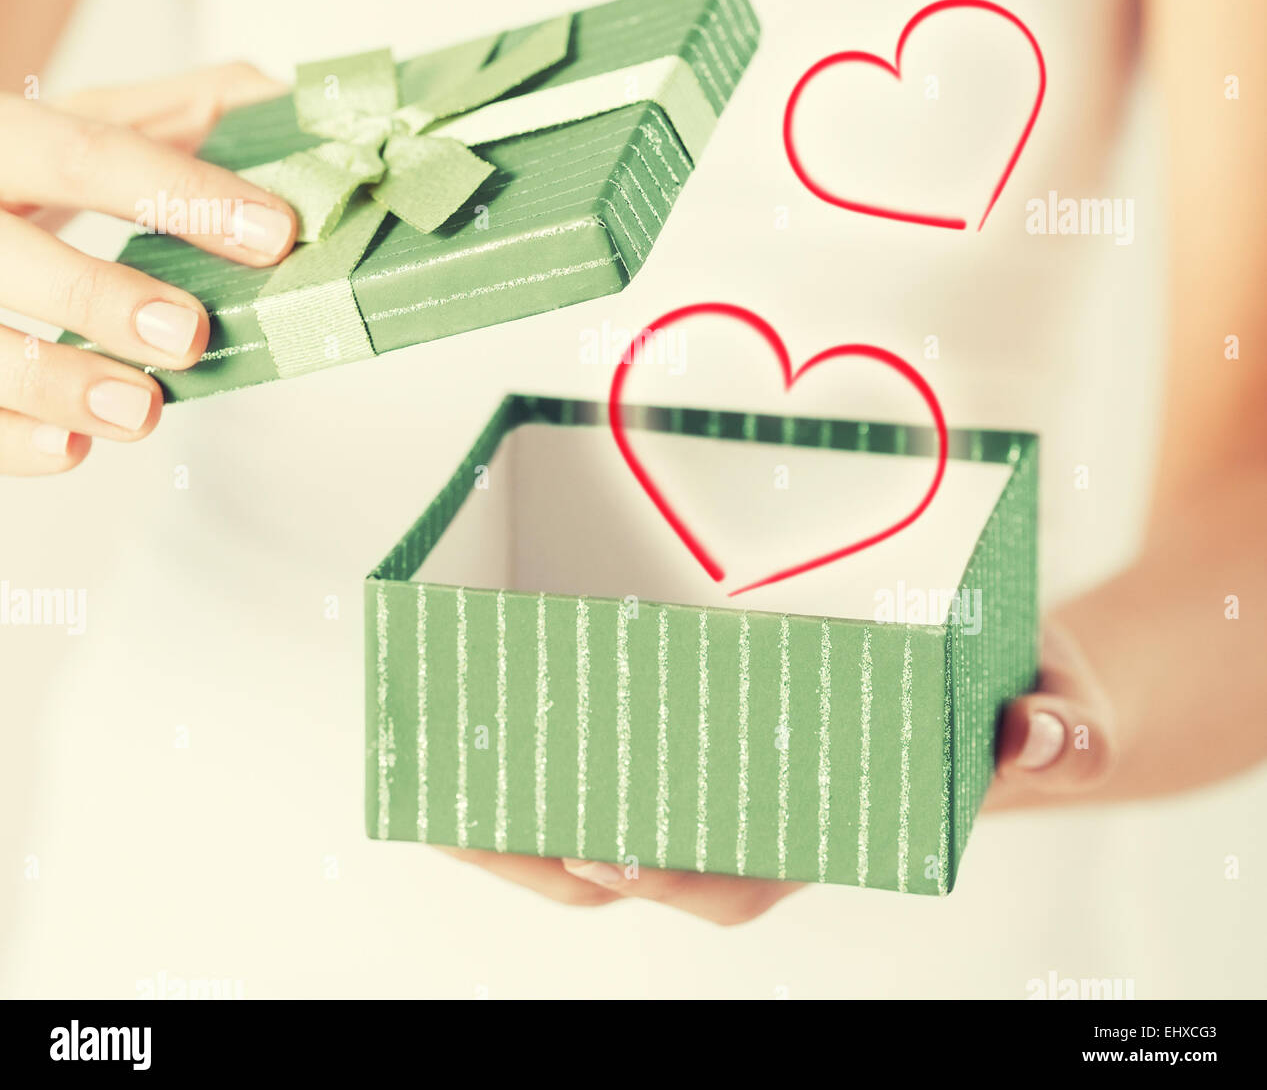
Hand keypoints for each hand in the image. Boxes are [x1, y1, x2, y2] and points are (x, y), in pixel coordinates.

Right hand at [0, 63, 296, 475]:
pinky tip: (72, 449)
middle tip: (190, 334)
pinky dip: (9, 438)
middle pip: (11, 253)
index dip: (182, 194)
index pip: (86, 152)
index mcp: (2, 132)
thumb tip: (287, 103)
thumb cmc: (33, 163)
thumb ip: (187, 111)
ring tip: (141, 410)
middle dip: (100, 298)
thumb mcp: (96, 118)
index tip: (273, 235)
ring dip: (59, 383)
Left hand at [442, 624, 1119, 922]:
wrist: (1003, 672)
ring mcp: (723, 768)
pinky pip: (612, 757)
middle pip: (644, 864)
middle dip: (559, 855)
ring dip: (523, 822)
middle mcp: (762, 808)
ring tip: (440, 788)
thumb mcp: (1057, 699)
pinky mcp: (699, 718)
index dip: (677, 874)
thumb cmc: (1019, 692)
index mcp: (832, 819)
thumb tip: (1041, 736)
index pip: (743, 872)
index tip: (612, 855)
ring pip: (606, 826)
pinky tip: (487, 726)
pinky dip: (546, 759)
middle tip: (470, 817)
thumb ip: (1062, 726)